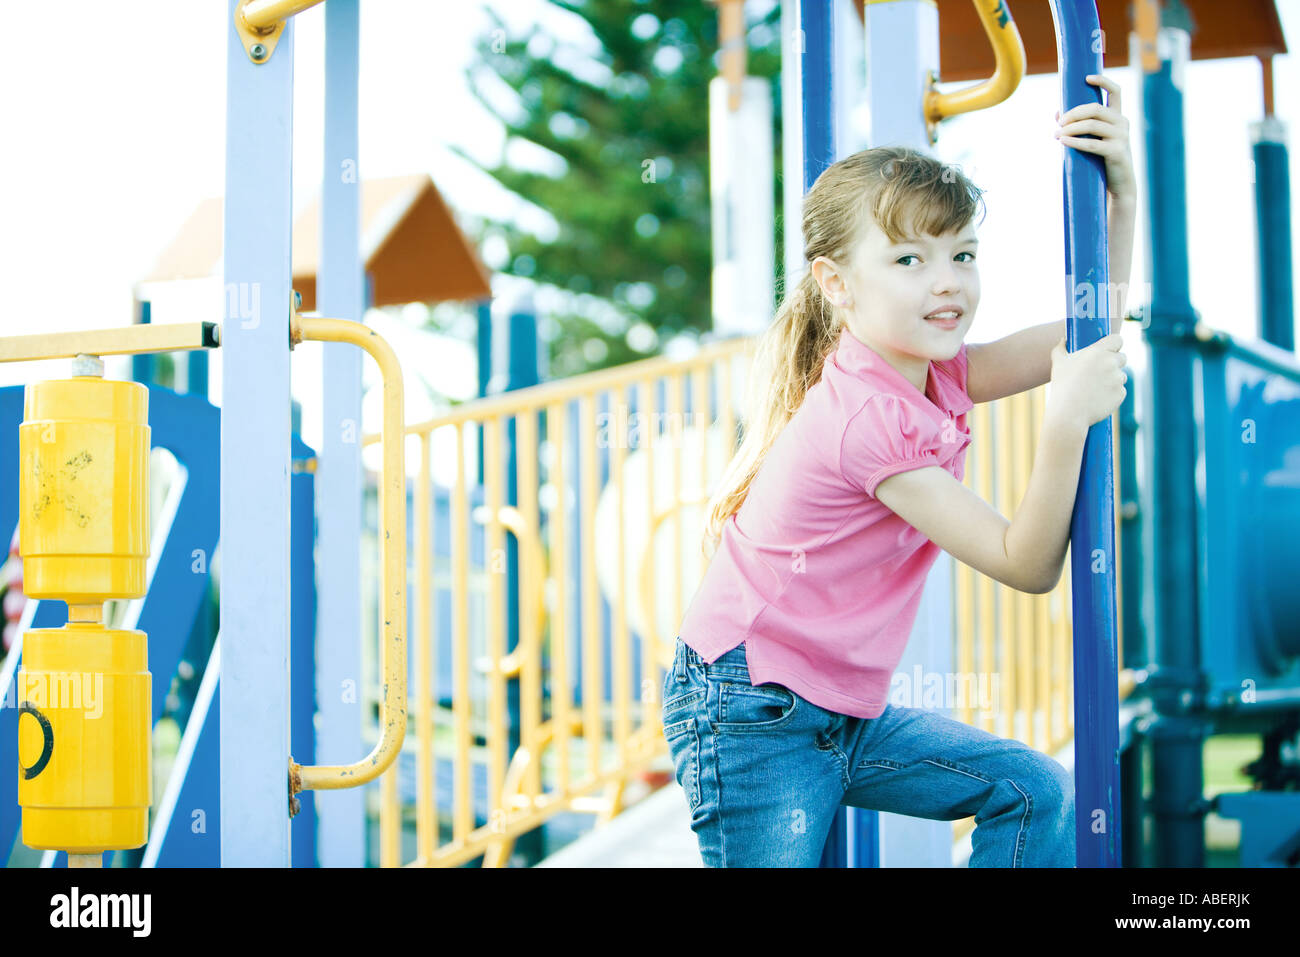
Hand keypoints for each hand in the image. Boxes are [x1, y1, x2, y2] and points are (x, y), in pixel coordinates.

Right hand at [1046, 333, 1127, 431]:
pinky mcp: (1121, 394)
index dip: (1114, 344)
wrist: (1069, 413)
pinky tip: (1098, 398)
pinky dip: (1112, 394)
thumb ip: (1061, 348)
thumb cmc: (1062, 386)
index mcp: (1098, 352)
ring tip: (1095, 388)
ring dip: (1113, 379)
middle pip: (1122, 358)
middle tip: (1100, 371)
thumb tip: (1063, 340)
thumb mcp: (1058, 363)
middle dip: (1114, 363)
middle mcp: (1111, 363)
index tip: (1109, 349)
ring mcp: (1118, 379)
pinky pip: (1120, 391)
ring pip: (1121, 376)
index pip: (1117, 339)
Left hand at [1055, 74, 1136, 203]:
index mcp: (1118, 116)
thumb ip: (1078, 125)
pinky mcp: (1116, 152)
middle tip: (1059, 122)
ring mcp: (1121, 136)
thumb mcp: (1092, 139)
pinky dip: (1075, 141)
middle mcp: (1122, 122)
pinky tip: (1062, 141)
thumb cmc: (1101, 160)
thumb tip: (1057, 113)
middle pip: (1095, 108)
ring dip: (1070, 128)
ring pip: (1092, 125)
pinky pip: (1092, 144)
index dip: (1103, 81)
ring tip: (1056, 134)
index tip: (1086, 77)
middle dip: (1074, 112)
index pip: (1116, 92)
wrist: (1118, 184)